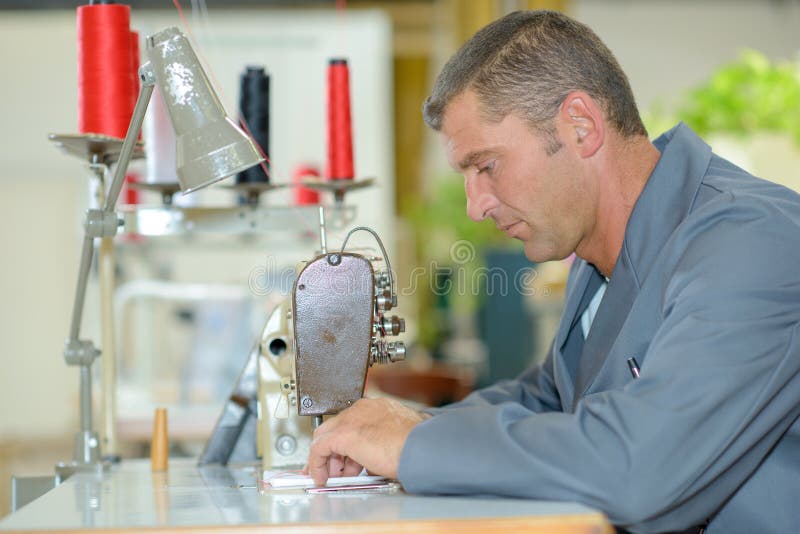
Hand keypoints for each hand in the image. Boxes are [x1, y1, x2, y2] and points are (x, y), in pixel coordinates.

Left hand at [306, 397, 429, 485]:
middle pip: (335, 428)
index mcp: (378, 408)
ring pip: (325, 437)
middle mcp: (362, 409)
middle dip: (334, 452)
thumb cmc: (419, 446)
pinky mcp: (343, 435)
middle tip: (336, 471)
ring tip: (332, 478)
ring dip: (327, 460)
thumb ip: (385, 444)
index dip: (346, 445)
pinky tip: (321, 478)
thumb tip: (378, 461)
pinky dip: (317, 464)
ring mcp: (352, 420)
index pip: (352, 423)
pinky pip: (320, 449)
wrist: (422, 448)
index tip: (345, 459)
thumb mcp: (400, 439)